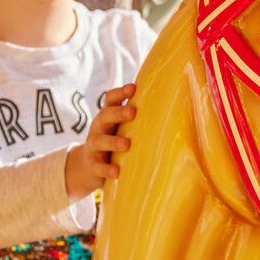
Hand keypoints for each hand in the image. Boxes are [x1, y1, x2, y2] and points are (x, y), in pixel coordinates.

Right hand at [65, 84, 137, 198]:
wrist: (88, 167)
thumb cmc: (113, 142)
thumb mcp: (120, 128)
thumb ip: (136, 120)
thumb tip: (171, 110)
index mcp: (107, 117)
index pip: (110, 100)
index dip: (120, 93)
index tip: (133, 88)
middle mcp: (98, 128)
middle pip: (105, 116)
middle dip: (118, 113)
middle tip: (132, 112)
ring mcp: (93, 147)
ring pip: (100, 141)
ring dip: (113, 141)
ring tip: (126, 144)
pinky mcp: (92, 165)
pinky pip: (98, 166)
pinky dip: (106, 169)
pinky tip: (116, 171)